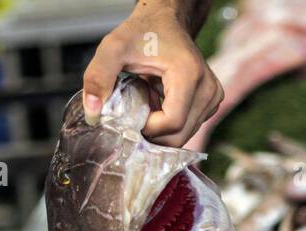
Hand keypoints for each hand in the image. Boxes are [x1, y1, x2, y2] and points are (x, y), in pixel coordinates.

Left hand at [81, 4, 223, 146]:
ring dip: (161, 130)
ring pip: (185, 134)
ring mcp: (213, 96)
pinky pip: (190, 127)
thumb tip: (93, 113)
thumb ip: (99, 77)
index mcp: (189, 74)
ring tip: (147, 105)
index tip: (131, 115)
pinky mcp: (212, 101)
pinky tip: (159, 104)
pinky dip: (171, 125)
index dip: (148, 127)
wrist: (165, 20)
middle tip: (135, 117)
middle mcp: (208, 87)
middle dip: (154, 134)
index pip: (173, 122)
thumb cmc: (142, 32)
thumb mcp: (113, 48)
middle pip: (181, 134)